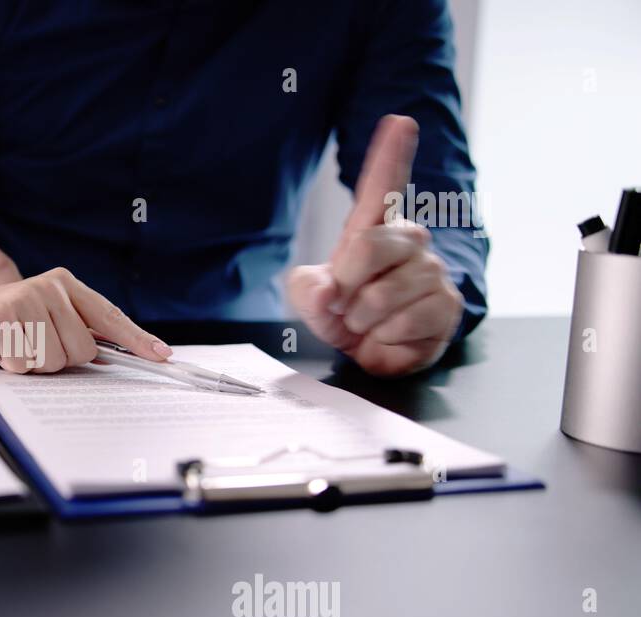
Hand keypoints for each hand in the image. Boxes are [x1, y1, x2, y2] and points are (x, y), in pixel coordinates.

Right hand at [0, 267, 172, 372]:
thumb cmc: (0, 325)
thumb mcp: (42, 319)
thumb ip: (76, 329)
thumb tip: (115, 352)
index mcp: (63, 284)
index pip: (109, 316)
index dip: (137, 339)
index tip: (162, 356)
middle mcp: (48, 286)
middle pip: (82, 351)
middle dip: (58, 360)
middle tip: (30, 346)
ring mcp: (26, 298)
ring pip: (55, 360)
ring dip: (33, 365)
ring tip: (14, 347)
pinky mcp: (3, 317)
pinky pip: (26, 363)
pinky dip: (12, 365)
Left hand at [286, 115, 463, 376]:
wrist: (373, 353)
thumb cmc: (345, 315)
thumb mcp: (312, 299)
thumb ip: (308, 290)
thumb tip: (327, 292)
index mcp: (375, 229)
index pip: (382, 188)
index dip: (391, 155)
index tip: (400, 122)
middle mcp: (409, 242)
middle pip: (368, 247)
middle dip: (344, 287)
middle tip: (344, 306)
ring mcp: (432, 271)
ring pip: (382, 294)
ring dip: (363, 319)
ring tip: (369, 322)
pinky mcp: (447, 304)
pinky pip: (405, 320)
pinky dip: (385, 337)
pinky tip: (390, 335)